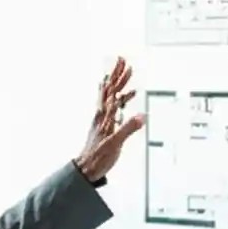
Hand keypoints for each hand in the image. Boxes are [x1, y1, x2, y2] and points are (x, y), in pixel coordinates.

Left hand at [74, 57, 145, 182]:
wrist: (85, 168)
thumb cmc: (99, 157)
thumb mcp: (115, 144)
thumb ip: (128, 129)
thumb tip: (142, 116)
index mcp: (105, 116)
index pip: (114, 92)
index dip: (120, 79)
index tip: (127, 66)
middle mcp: (101, 114)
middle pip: (109, 89)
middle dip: (117, 74)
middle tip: (123, 60)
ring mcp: (101, 119)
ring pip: (108, 95)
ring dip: (116, 83)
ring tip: (123, 72)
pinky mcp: (102, 125)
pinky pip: (110, 106)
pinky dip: (117, 98)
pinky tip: (123, 97)